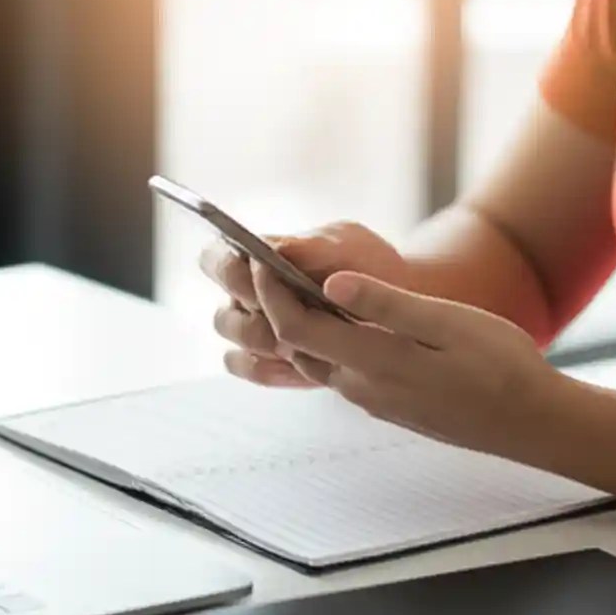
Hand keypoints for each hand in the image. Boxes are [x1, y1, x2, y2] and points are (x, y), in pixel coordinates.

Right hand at [198, 221, 406, 387]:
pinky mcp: (273, 363)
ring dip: (267, 341)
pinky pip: (252, 369)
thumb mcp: (348, 245)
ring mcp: (258, 332)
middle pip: (223, 314)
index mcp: (255, 258)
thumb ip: (308, 247)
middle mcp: (247, 295)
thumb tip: (269, 248)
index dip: (229, 270)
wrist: (400, 301)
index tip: (262, 272)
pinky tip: (299, 360)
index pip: (215, 260)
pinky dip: (272, 367)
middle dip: (257, 315)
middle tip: (293, 312)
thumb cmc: (370, 266)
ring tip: (303, 336)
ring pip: (237, 343)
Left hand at [249, 261, 572, 455]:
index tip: (259, 258)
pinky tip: (341, 319)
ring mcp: (375, 401)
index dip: (269, 292)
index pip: (295, 327)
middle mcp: (363, 388)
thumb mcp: (447, 323)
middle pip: (297, 345)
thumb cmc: (501, 367)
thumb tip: (332, 283)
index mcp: (373, 363)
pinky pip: (340, 372)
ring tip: (295, 284)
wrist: (533, 423)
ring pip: (317, 361)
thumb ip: (386, 305)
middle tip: (265, 264)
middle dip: (274, 306)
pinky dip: (325, 342)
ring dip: (298, 325)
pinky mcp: (389, 405)